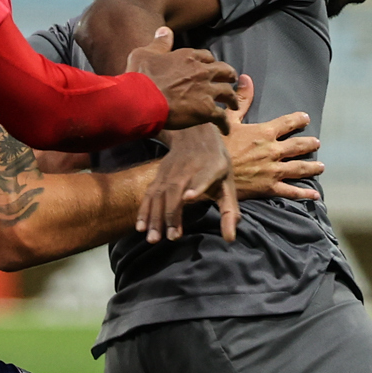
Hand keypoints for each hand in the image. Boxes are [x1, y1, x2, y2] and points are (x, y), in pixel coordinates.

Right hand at [126, 28, 237, 130]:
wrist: (140, 100)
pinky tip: (225, 129)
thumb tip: (165, 30)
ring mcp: (206, 91)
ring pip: (228, 93)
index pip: (207, 57)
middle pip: (224, 71)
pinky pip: (222, 117)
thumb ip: (159, 43)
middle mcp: (202, 72)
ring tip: (234, 105)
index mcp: (188, 57)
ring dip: (233, 99)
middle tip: (231, 80)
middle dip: (229, 76)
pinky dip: (225, 124)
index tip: (210, 67)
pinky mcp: (206, 110)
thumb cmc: (140, 77)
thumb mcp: (145, 53)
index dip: (210, 62)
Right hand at [137, 121, 233, 243]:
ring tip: (154, 238)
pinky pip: (149, 195)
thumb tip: (230, 238)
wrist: (193, 134)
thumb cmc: (215, 164)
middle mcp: (187, 170)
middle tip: (172, 237)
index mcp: (211, 169)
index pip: (203, 177)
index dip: (196, 187)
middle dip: (172, 214)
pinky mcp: (158, 177)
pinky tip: (141, 228)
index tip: (188, 197)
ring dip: (155, 217)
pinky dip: (144, 211)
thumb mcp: (228, 184)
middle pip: (175, 192)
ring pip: (159, 195)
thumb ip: (229, 211)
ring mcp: (170, 173)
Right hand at [225, 74, 322, 203]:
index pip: (288, 123)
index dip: (299, 119)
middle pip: (298, 146)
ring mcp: (273, 170)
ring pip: (299, 168)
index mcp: (264, 133)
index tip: (306, 118)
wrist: (208, 173)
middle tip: (317, 143)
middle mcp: (273, 151)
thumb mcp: (228, 120)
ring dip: (312, 167)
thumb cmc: (217, 146)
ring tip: (320, 166)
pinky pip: (290, 191)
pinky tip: (314, 195)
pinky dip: (304, 194)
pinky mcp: (268, 188)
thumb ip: (241, 100)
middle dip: (309, 144)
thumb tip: (247, 78)